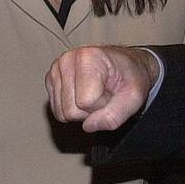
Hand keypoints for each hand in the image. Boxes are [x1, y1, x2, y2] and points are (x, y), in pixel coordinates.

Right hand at [46, 46, 160, 132]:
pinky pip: (56, 111)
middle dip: (91, 111)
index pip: (86, 102)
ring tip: (94, 95)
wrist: (124, 66)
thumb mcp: (134, 97)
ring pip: (61, 113)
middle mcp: (66, 60)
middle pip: (70, 110)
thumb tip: (88, 126)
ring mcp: (56, 69)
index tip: (112, 93)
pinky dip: (72, 109)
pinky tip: (83, 96)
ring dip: (81, 112)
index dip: (103, 106)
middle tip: (104, 96)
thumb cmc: (129, 77)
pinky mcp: (50, 79)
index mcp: (88, 57)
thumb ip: (115, 115)